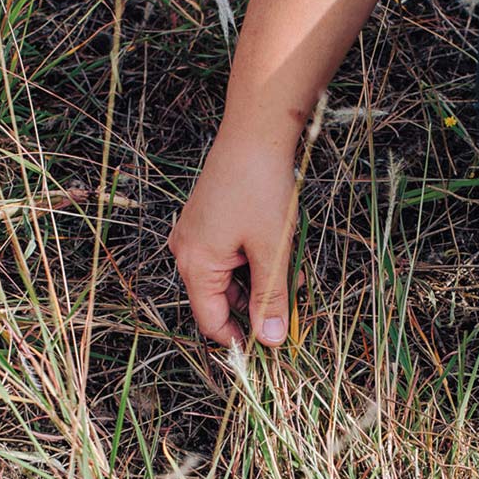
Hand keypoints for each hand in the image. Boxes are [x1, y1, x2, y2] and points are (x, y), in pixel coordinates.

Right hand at [168, 133, 298, 347]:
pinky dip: (253, 258)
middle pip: (220, 298)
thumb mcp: (272, 250)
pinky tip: (279, 248)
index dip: (240, 339)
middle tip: (293, 298)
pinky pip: (228, 253)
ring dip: (259, 279)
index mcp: (194, 264)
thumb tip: (271, 340)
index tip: (270, 345)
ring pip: (228, 275)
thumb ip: (270, 299)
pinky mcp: (206, 219)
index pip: (210, 321)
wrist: (254, 133)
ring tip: (293, 268)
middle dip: (257, 303)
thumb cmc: (260, 189)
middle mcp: (185, 251)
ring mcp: (193, 233)